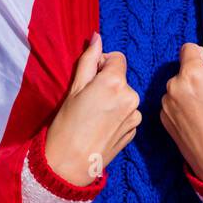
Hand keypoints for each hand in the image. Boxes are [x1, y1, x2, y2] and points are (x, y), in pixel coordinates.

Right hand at [43, 32, 140, 186]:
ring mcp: (135, 115)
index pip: (117, 58)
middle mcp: (131, 96)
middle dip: (107, 83)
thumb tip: (97, 37)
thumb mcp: (74, 88)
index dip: (102, 64)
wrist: (70, 165)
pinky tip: (101, 126)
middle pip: (121, 78)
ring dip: (113, 100)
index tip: (89, 78)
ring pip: (125, 96)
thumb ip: (88, 60)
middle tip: (87, 100)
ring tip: (94, 116)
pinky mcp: (135, 130)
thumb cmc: (67, 126)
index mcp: (115, 82)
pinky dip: (117, 115)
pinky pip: (128, 113)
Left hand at [161, 29, 202, 184]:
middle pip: (182, 69)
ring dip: (186, 92)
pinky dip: (179, 106)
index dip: (201, 58)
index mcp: (192, 73)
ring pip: (176, 86)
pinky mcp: (161, 118)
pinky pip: (170, 102)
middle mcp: (173, 85)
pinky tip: (193, 121)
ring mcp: (165, 102)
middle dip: (194, 76)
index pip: (189, 49)